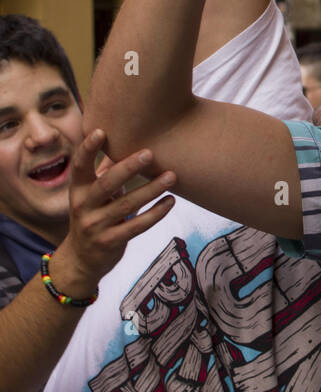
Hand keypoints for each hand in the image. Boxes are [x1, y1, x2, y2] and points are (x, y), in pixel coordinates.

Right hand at [49, 130, 175, 298]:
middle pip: (106, 184)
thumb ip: (104, 172)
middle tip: (149, 153)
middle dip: (128, 168)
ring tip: (171, 176)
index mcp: (78, 190)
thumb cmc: (92, 217)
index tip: (101, 131)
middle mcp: (84, 206)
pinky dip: (155, 213)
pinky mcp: (110, 242)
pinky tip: (170, 201)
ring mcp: (96, 226)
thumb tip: (122, 141)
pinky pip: (137, 226)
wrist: (80, 260)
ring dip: (151, 190)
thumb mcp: (90, 196)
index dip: (87, 149)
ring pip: (127, 205)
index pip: (79, 166)